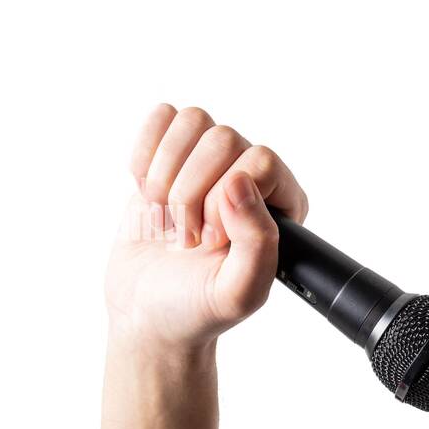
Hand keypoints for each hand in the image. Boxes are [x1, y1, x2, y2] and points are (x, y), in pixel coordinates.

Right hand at [105, 104, 308, 349]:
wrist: (146, 311)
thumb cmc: (197, 307)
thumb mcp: (238, 292)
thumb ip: (257, 243)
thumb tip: (239, 180)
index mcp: (284, 207)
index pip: (263, 162)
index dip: (227, 199)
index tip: (212, 239)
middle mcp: (253, 178)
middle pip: (224, 138)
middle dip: (190, 192)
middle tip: (186, 238)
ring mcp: (212, 162)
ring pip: (194, 120)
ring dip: (166, 175)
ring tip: (167, 218)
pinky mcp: (172, 155)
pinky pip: (163, 117)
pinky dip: (144, 156)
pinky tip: (147, 194)